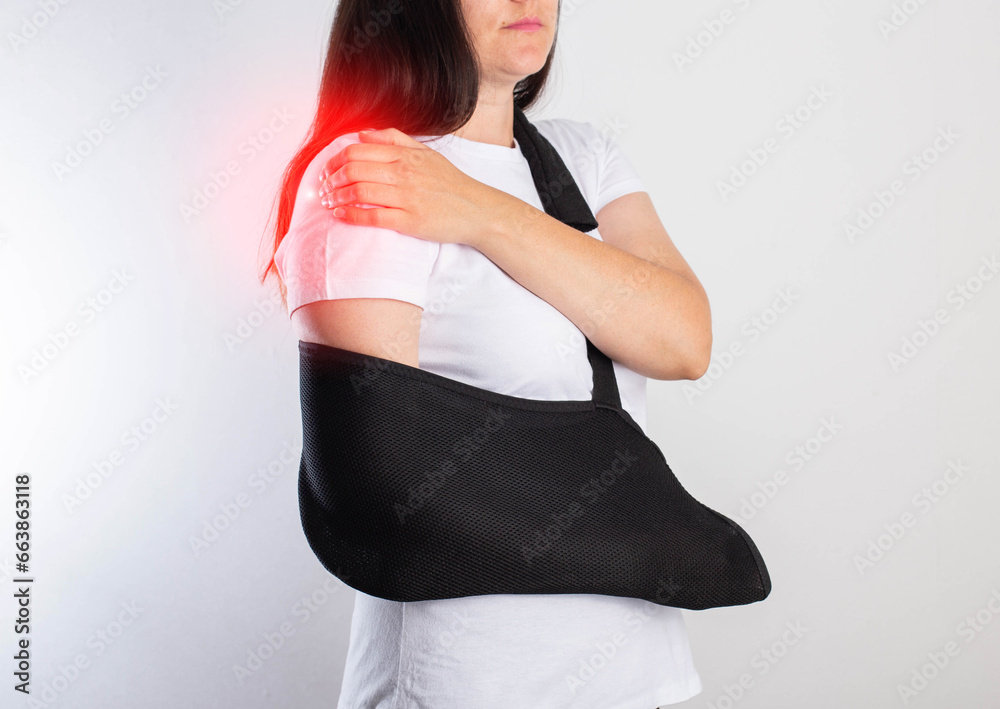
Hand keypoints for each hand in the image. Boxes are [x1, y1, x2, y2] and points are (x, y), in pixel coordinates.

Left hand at [317, 128, 510, 247]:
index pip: (359, 150)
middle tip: (323, 188)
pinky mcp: (409, 221)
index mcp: (406, 155)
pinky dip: (351, 215)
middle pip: (354, 169)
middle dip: (331, 179)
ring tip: (328, 202)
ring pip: (359, 191)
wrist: (477, 210)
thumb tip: (363, 134)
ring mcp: (407, 198)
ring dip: (337, 197)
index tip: (327, 170)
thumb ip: (394, 139)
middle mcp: (404, 173)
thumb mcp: (426, 153)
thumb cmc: (450, 184)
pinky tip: (340, 215)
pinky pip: (372, 216)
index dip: (335, 160)